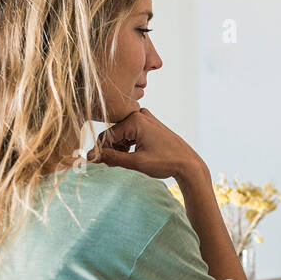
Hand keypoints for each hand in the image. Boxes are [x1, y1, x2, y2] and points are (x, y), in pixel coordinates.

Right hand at [91, 108, 206, 181]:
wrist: (188, 164)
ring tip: (123, 161)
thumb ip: (113, 158)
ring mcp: (146, 118)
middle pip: (114, 133)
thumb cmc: (166, 162)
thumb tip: (94, 156)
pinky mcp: (150, 124)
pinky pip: (131, 132)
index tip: (91, 162)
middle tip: (110, 165)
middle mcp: (140, 114)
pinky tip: (131, 155)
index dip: (99, 151)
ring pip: (122, 133)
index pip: (107, 136)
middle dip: (111, 149)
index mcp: (135, 120)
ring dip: (119, 147)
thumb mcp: (136, 162)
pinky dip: (128, 144)